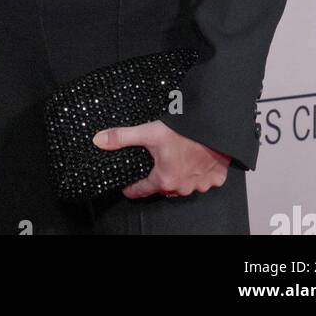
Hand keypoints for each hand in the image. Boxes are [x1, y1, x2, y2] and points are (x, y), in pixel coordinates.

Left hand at [92, 120, 229, 197]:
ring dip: (180, 177)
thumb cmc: (183, 130)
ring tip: (176, 161)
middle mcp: (183, 186)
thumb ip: (122, 137)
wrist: (214, 126)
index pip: (143, 189)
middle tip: (154, 166)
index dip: (133, 189)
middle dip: (158, 179)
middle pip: (165, 187)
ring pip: (185, 186)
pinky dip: (201, 174)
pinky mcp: (216, 178)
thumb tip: (100, 140)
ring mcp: (201, 184)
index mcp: (165, 178)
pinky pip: (206, 181)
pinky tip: (197, 161)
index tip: (127, 188)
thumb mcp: (148, 131)